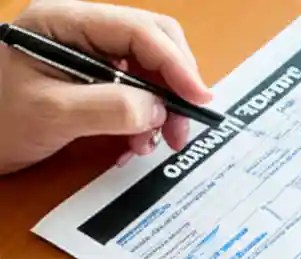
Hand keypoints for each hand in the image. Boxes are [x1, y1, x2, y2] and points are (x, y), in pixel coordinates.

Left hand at [0, 0, 211, 173]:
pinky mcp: (93, 78)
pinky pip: (136, 91)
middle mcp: (82, 29)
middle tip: (182, 129)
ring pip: (150, 70)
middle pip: (153, 44)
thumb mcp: (51, 114)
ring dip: (161, 109)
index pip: (140, 31)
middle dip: (175, 87)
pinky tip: (133, 143)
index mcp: (66, 21)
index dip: (177, 65)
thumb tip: (158, 109)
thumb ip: (108, 108)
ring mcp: (89, 52)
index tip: (199, 101)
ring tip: (152, 144)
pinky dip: (144, 120)